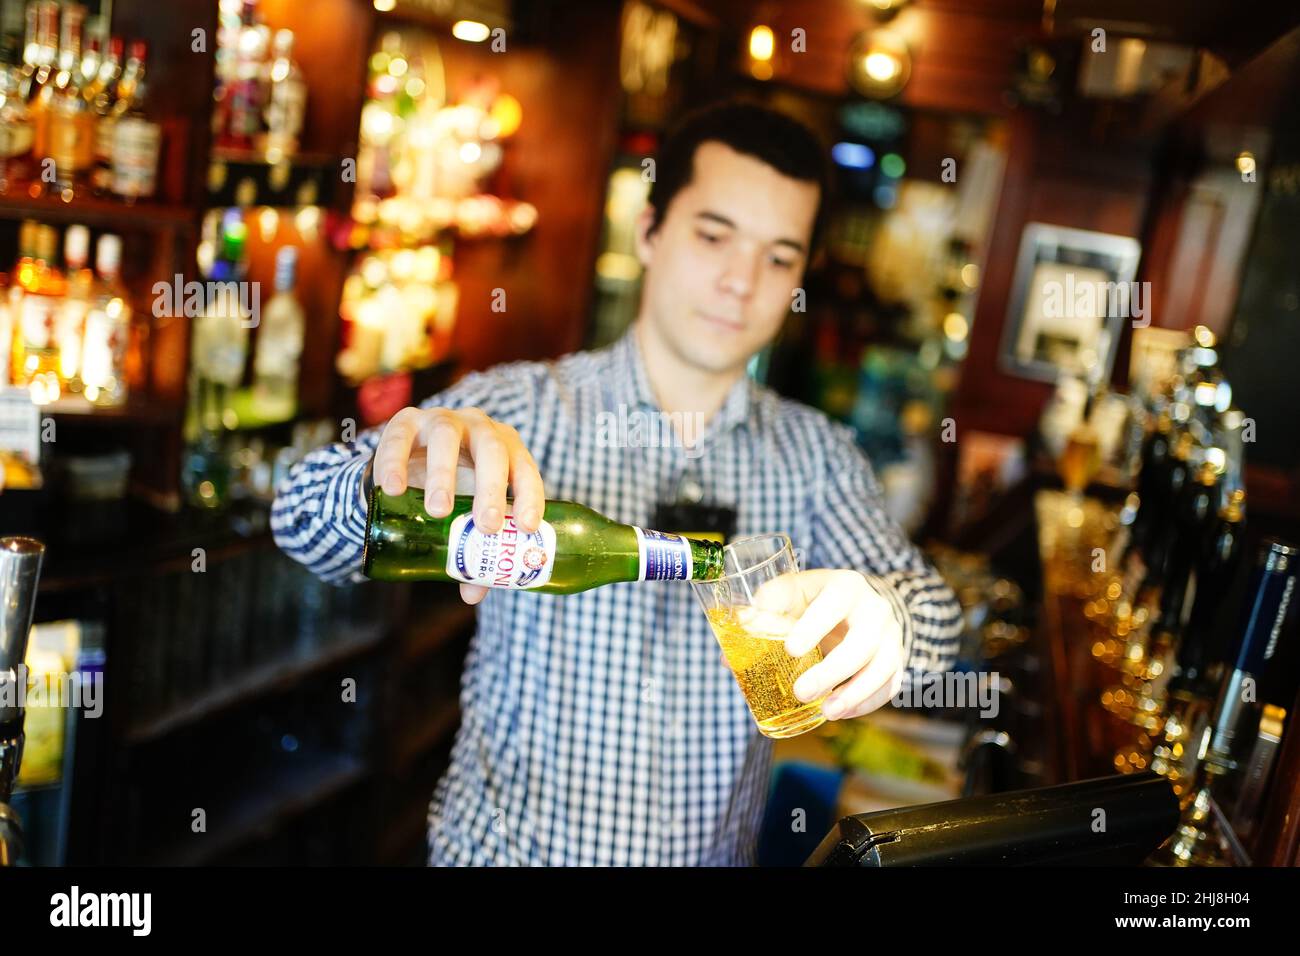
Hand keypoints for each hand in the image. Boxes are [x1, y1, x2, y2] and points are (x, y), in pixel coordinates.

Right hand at [371, 406, 544, 605]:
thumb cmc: (454, 490)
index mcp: (506, 449)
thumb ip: (473, 548)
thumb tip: (472, 593)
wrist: (408, 463)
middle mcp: (479, 428)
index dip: (530, 496)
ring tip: (439, 511)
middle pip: (493, 450)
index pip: (526, 469)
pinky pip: (400, 437)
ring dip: (445, 475)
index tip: (528, 527)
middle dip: (491, 488)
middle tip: (486, 527)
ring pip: (446, 437)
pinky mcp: (405, 422)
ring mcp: (442, 420)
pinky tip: (393, 489)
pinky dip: (395, 462)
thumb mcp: (466, 515)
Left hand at [744, 569, 905, 720]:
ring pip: (882, 667)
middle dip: (832, 671)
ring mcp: (890, 637)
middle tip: (801, 692)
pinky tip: (842, 713)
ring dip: (855, 693)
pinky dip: (867, 703)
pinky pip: (889, 686)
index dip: (813, 627)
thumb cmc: (815, 600)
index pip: (834, 603)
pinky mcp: (895, 662)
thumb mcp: (792, 591)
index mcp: (846, 586)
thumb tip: (734, 646)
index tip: (790, 649)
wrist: (857, 605)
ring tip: (827, 712)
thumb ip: (766, 610)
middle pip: (862, 642)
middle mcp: (875, 610)